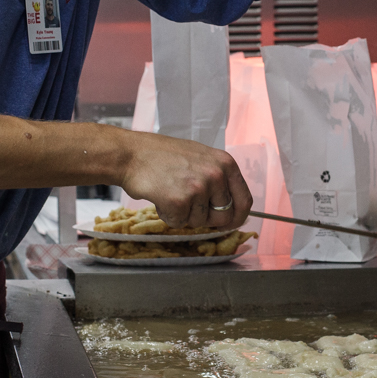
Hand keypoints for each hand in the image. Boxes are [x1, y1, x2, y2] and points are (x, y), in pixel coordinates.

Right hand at [117, 131, 252, 229]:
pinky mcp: (180, 201)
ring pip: (199, 221)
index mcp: (225, 163)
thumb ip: (218, 179)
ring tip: (170, 191)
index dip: (238, 217)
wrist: (131, 154)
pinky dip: (168, 215)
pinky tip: (160, 197)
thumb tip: (230, 206)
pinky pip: (179, 222)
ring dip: (184, 214)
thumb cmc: (162, 155)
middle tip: (188, 204)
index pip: (244, 200)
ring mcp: (198, 188)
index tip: (230, 223)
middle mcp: (216, 175)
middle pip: (223, 216)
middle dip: (206, 217)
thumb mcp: (200, 158)